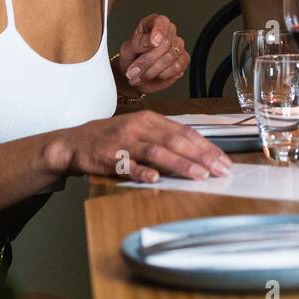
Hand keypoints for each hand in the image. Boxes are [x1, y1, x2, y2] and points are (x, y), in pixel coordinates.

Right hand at [48, 110, 230, 182]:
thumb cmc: (113, 137)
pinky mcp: (109, 157)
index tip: (223, 159)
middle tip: (219, 169)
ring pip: (157, 152)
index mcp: (151, 120)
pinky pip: (128, 165)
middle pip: (176, 140)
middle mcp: (140, 127)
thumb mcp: (141, 130)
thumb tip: (197, 150)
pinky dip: (143, 172)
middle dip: (201, 156)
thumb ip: (165, 137)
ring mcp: (124, 142)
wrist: (75, 142)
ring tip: (199, 175)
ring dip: (181, 164)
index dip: (206, 146)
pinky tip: (156, 179)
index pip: (185, 131)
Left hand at [117, 14, 187, 94]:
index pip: (161, 21)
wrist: (136, 75)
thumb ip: (138, 43)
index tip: (153, 42)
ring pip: (171, 57)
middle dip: (147, 60)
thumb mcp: (127, 49)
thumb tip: (151, 41)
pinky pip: (177, 67)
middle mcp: (168, 32)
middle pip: (165, 43)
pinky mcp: (183, 60)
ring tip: (141, 75)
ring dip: (153, 70)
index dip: (159, 31)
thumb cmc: (132, 58)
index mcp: (153, 23)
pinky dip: (163, 74)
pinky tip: (155, 75)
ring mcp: (178, 46)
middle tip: (134, 71)